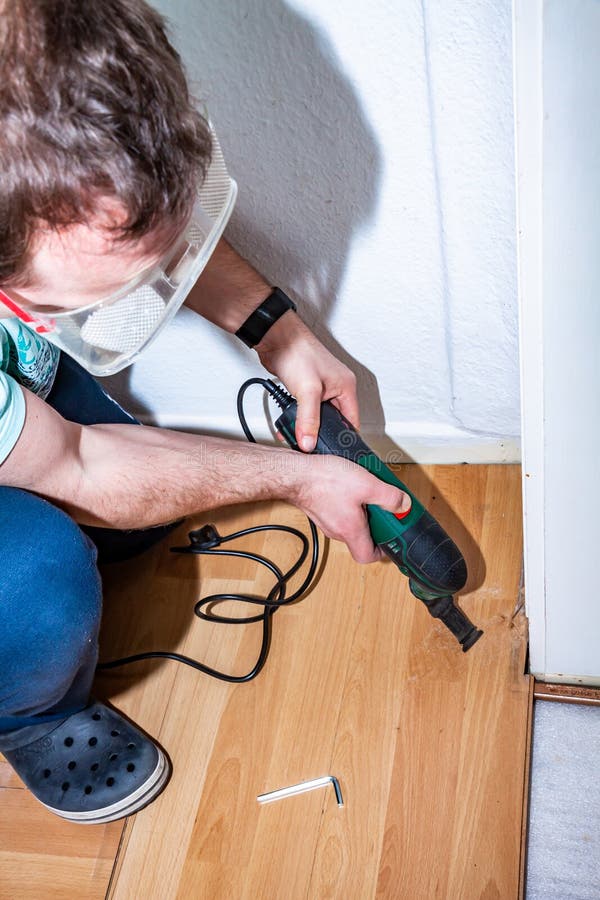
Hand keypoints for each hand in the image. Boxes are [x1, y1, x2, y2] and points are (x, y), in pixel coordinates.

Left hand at [256, 313, 358, 451]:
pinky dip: (297, 418)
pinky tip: (289, 424)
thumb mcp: (307, 390)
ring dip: (307, 427)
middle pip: (334, 421)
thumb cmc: (297, 352)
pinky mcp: (305, 388)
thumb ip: (308, 419)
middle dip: (321, 434)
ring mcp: (320, 388)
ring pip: (318, 417)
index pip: (352, 421)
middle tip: (311, 445)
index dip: (344, 438)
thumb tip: (309, 441)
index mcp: (346, 387)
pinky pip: (305, 410)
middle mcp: (335, 388)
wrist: (275, 338)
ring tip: (297, 436)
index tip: (335, 452)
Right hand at [289, 453, 411, 562]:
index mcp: (350, 531)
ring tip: (367, 492)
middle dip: (375, 524)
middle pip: (361, 538)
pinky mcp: (319, 510)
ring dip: (361, 511)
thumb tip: (403, 506)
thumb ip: (389, 498)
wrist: (295, 473)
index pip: (368, 557)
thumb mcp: (367, 485)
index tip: (391, 538)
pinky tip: (349, 486)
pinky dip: (348, 503)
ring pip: (350, 524)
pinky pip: (339, 512)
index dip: (382, 551)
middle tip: (382, 508)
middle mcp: (336, 531)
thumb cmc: (324, 480)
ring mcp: (326, 521)